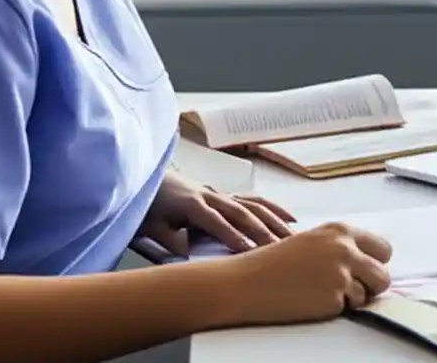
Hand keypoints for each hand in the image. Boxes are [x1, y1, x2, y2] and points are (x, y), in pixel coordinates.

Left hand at [138, 172, 295, 256]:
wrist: (144, 177)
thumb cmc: (146, 205)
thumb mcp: (149, 227)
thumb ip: (169, 243)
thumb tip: (190, 260)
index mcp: (190, 203)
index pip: (214, 221)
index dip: (230, 235)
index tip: (247, 251)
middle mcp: (209, 195)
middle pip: (240, 211)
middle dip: (261, 230)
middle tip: (280, 249)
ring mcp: (220, 194)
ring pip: (253, 205)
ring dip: (274, 221)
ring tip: (293, 238)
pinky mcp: (225, 196)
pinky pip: (253, 200)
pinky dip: (273, 209)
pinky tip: (290, 219)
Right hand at [226, 222, 392, 323]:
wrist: (248, 281)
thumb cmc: (276, 263)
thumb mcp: (313, 242)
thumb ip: (342, 247)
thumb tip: (369, 263)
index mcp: (340, 230)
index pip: (382, 248)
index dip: (374, 263)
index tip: (364, 270)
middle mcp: (345, 249)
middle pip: (383, 275)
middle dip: (371, 285)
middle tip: (351, 288)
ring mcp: (341, 275)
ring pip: (368, 295)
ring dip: (352, 298)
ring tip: (322, 291)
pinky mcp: (333, 299)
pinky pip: (348, 308)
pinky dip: (334, 308)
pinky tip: (312, 299)